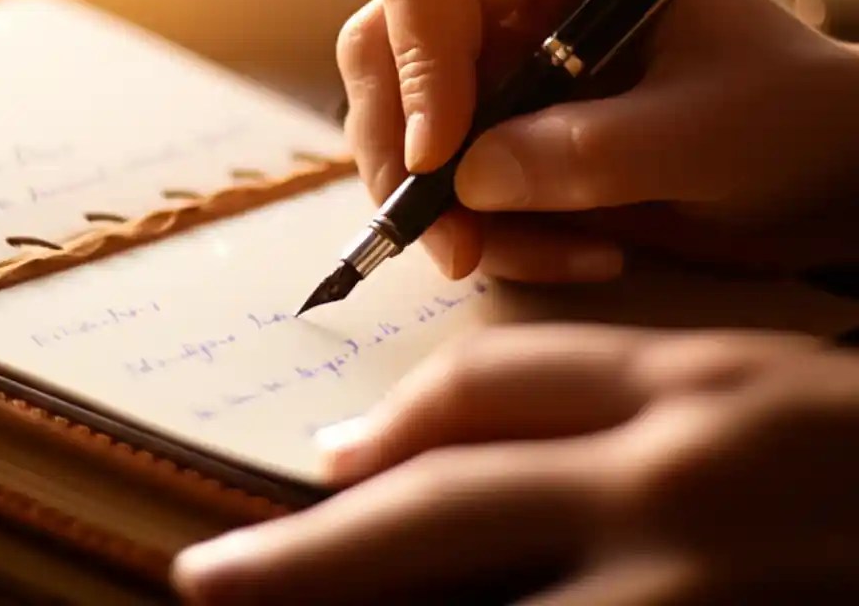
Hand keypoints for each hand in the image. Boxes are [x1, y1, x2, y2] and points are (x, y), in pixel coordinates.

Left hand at [171, 325, 858, 603]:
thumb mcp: (755, 380)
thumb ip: (614, 398)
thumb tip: (435, 437)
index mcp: (687, 386)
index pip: (491, 392)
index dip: (389, 429)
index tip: (323, 466)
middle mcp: (676, 481)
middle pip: (447, 508)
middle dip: (313, 555)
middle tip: (210, 580)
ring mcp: (698, 584)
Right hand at [340, 0, 858, 283]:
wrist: (817, 177)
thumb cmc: (788, 125)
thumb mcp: (702, 137)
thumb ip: (582, 154)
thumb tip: (467, 182)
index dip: (415, 66)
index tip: (440, 161)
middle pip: (382, 51)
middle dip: (404, 158)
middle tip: (454, 246)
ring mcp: (502, 65)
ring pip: (401, 132)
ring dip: (458, 218)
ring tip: (561, 255)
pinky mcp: (501, 130)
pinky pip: (446, 188)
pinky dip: (494, 239)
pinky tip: (577, 254)